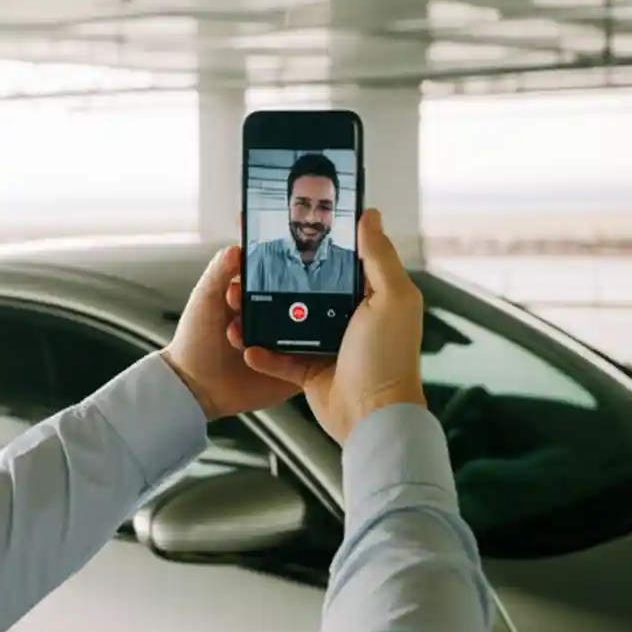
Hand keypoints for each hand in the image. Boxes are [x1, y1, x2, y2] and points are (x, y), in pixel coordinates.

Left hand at [162, 246, 301, 420]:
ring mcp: (286, 344)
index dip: (276, 271)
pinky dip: (306, 353)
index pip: (279, 276)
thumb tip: (238, 247)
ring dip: (294, 327)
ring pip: (309, 328)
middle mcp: (274, 318)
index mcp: (256, 297)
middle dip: (291, 298)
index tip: (268, 271)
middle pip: (299, 300)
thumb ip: (219, 271)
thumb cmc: (195, 340)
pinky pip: (309, 359)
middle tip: (277, 300)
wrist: (195, 386)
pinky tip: (287, 350)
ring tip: (268, 330)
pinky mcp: (293, 370)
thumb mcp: (205, 298)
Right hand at [233, 209, 425, 441]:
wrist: (371, 416)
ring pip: (287, 321)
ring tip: (239, 300)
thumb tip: (369, 214)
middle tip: (253, 261)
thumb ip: (379, 256)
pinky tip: (245, 342)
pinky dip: (262, 352)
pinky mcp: (309, 370)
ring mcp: (327, 344)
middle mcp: (349, 317)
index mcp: (371, 296)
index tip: (293, 222)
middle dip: (280, 276)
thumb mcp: (391, 298)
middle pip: (308, 288)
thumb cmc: (388, 358)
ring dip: (262, 313)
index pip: (343, 259)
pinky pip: (278, 357)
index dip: (322, 240)